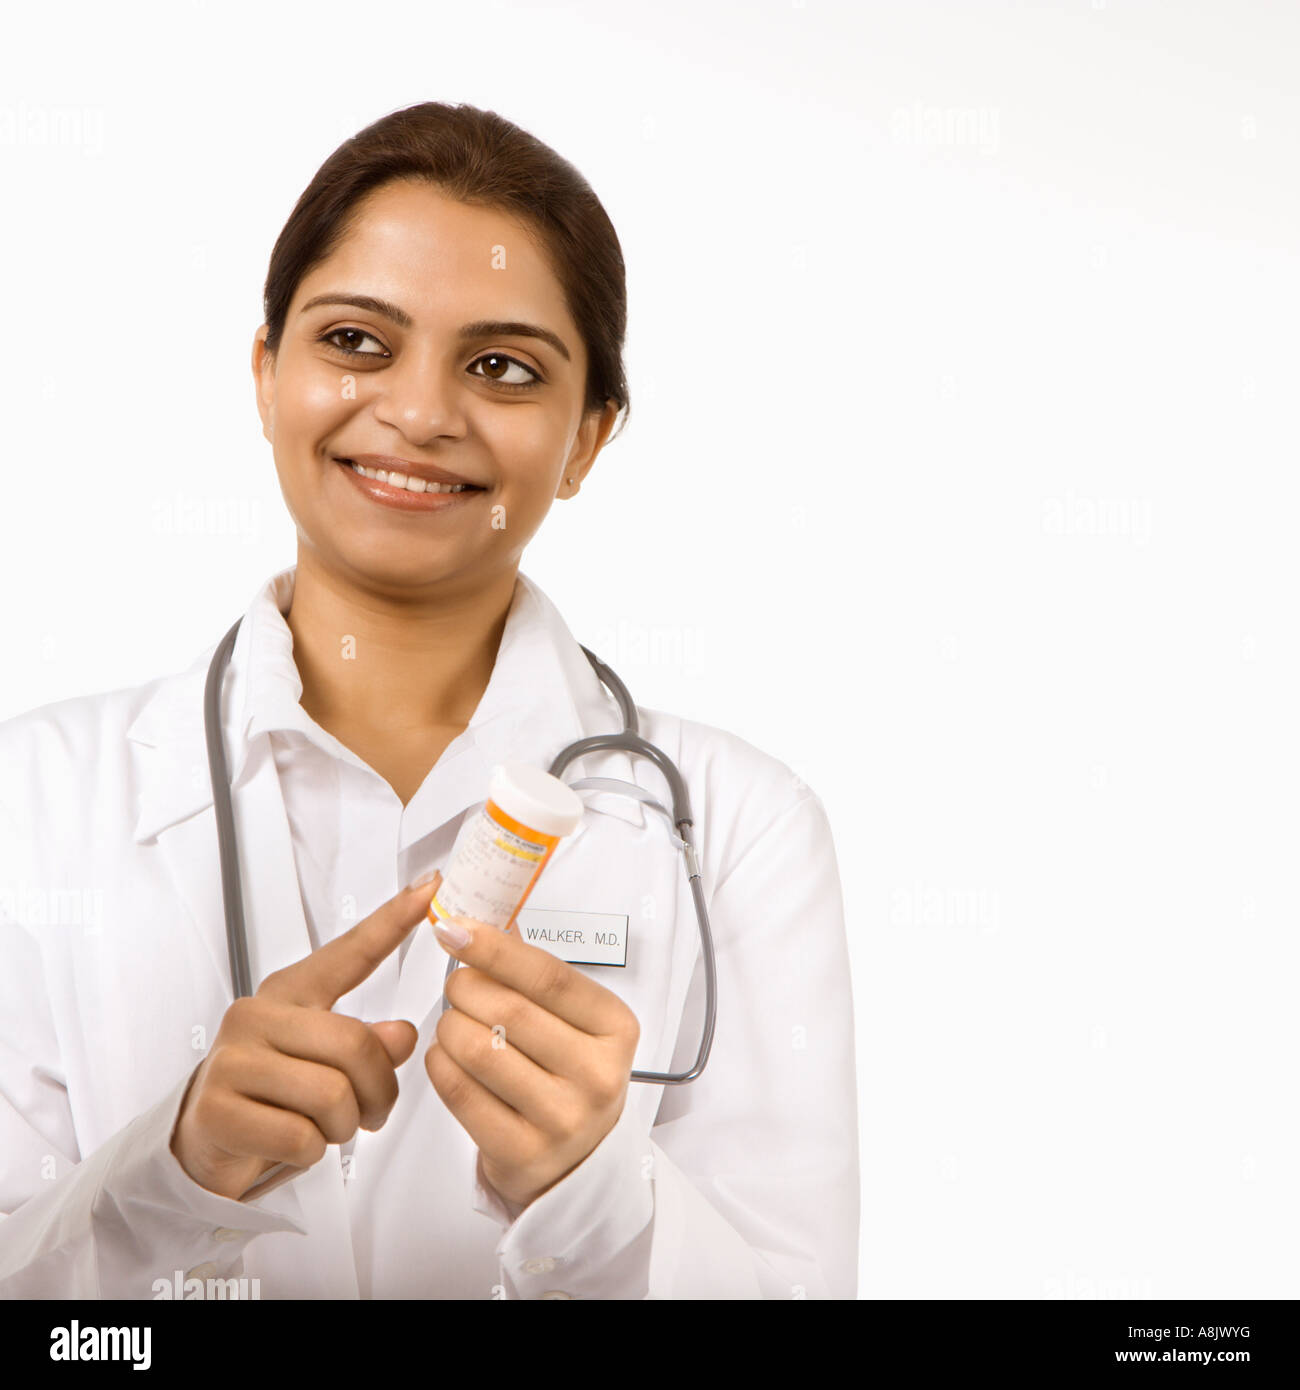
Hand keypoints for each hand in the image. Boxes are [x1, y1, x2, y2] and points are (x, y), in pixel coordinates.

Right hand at [170, 879, 436, 1199]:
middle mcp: (257, 1015)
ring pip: (333, 1097)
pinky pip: (302, 1137)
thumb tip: (402, 1035)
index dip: (392, 920)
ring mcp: (232, 1059)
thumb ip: (369, 1042)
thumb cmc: (274, 1096)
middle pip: (356, 1046)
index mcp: (290, 993)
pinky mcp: (217, 1109)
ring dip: (344, 1127)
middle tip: (372, 1113)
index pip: (351, 951)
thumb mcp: (326, 1064)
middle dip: (378, 1092)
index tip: (430, 887)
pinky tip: (292, 1145)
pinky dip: (311, 1153)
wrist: (205, 1144)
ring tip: (326, 1128)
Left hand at [423, 871, 640, 1211]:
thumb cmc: (571, 1077)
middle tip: (457, 985)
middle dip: (466, 988)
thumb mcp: (576, 1023)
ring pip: (478, 1049)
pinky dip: (440, 1064)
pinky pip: (460, 1092)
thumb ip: (537, 978)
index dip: (496, 949)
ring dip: (449, 1027)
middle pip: (509, 1011)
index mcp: (617, 1029)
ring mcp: (563, 1118)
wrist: (579, 1161)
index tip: (457, 928)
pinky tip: (446, 1057)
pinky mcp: (523, 1152)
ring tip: (454, 1025)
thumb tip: (486, 921)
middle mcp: (598, 1075)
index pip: (550, 977)